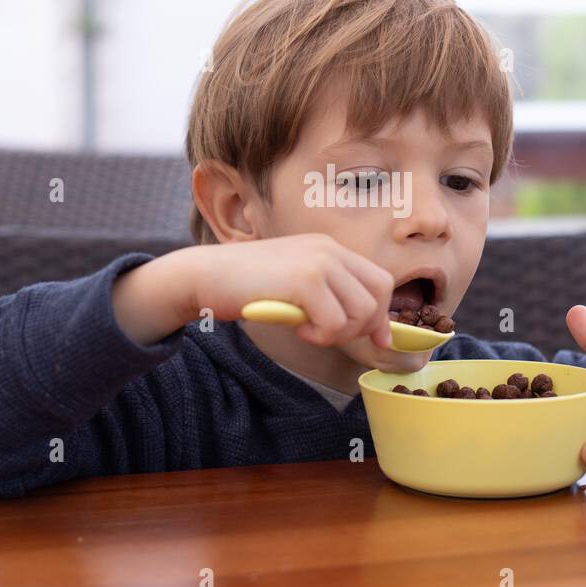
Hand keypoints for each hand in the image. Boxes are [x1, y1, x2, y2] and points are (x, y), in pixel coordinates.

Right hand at [114, 233, 394, 349]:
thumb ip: (332, 297)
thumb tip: (380, 333)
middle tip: (328, 334)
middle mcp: (329, 249)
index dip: (381, 314)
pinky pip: (335, 322)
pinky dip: (320, 336)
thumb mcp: (296, 283)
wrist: (204, 275)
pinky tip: (298, 330)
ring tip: (308, 330)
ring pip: (362, 312)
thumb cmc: (246, 285)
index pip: (380, 281)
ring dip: (338, 333)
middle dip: (362, 326)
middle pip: (379, 295)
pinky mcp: (305, 280)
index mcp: (329, 247)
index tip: (371, 338)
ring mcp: (319, 262)